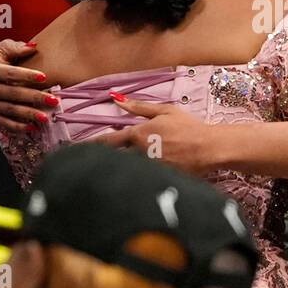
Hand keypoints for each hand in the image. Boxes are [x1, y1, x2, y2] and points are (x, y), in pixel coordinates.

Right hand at [0, 39, 52, 133]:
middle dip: (35, 97)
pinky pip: (4, 123)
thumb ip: (16, 48)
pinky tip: (33, 128)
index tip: (44, 77)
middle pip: (13, 93)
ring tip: (46, 117)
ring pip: (11, 110)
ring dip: (30, 114)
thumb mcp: (0, 50)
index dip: (27, 75)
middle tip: (54, 100)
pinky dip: (18, 127)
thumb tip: (33, 47)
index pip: (10, 73)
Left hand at [96, 98, 217, 175]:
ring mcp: (147, 168)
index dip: (93, 145)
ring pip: (124, 171)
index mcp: (138, 134)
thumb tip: (118, 100)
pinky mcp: (156, 179)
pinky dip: (133, 182)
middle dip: (101, 162)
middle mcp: (138, 152)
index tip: (79, 149)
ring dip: (116, 173)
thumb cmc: (188, 126)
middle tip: (88, 166)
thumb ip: (140, 107)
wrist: (207, 147)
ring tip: (105, 177)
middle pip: (113, 160)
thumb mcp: (165, 111)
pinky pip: (140, 181)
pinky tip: (127, 187)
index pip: (108, 141)